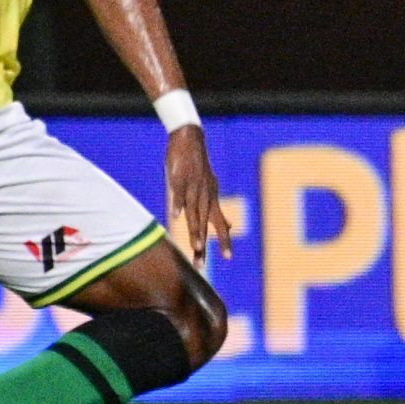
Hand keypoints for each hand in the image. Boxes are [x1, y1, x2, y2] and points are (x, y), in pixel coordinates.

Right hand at [163, 125, 233, 263]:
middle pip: (205, 224)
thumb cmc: (198, 167)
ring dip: (195, 229)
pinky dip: (177, 204)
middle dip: (204, 244)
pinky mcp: (179, 178)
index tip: (228, 258)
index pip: (219, 225)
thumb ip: (217, 210)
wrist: (190, 139)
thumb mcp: (211, 189)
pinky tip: (175, 216)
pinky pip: (178, 194)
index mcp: (211, 199)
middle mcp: (204, 196)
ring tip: (196, 246)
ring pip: (194, 212)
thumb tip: (229, 227)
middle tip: (202, 264)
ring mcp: (192, 187)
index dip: (224, 240)